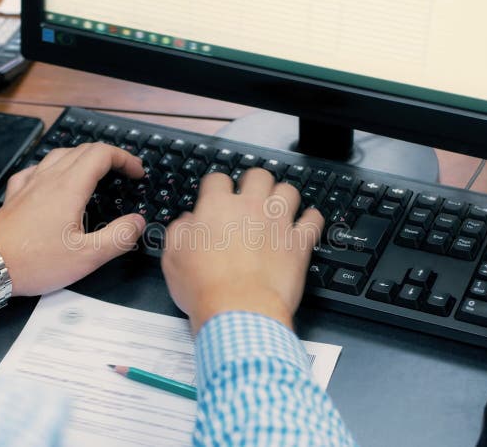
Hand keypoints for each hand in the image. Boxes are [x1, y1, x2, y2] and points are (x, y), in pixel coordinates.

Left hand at [0, 143, 145, 319]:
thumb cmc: (33, 262)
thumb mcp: (87, 257)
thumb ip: (118, 237)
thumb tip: (137, 222)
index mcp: (69, 188)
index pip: (102, 154)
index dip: (125, 158)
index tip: (137, 172)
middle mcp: (49, 179)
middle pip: (83, 149)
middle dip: (109, 156)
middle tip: (124, 172)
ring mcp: (29, 184)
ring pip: (60, 154)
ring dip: (83, 157)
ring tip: (96, 172)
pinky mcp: (15, 195)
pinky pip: (37, 168)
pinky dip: (54, 167)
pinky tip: (53, 179)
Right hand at [161, 168, 323, 332]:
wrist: (237, 311)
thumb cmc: (205, 288)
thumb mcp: (172, 259)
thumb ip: (179, 232)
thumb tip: (186, 222)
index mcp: (217, 207)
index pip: (218, 179)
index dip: (217, 185)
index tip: (217, 194)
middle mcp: (250, 208)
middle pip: (258, 175)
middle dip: (254, 182)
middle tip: (252, 194)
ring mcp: (277, 223)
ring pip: (289, 191)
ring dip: (283, 196)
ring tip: (279, 206)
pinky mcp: (298, 243)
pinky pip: (314, 220)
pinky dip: (312, 218)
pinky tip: (307, 222)